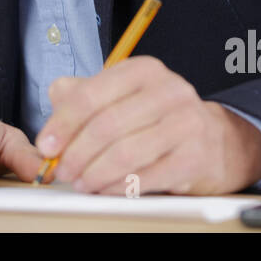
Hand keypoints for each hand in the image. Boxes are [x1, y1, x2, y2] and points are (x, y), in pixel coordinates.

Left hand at [35, 55, 260, 194]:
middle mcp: (168, 90)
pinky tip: (106, 190)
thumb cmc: (157, 119)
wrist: (214, 142)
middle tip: (62, 171)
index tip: (46, 146)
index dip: (63, 123)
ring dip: (95, 174)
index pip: (92, 94)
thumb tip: (54, 104)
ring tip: (81, 183)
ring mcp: (186, 123)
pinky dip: (119, 187)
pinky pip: (147, 176)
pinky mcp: (195, 156)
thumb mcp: (121, 97)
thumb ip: (83, 96)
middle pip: (107, 125)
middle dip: (76, 153)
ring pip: (126, 153)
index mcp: (143, 70)